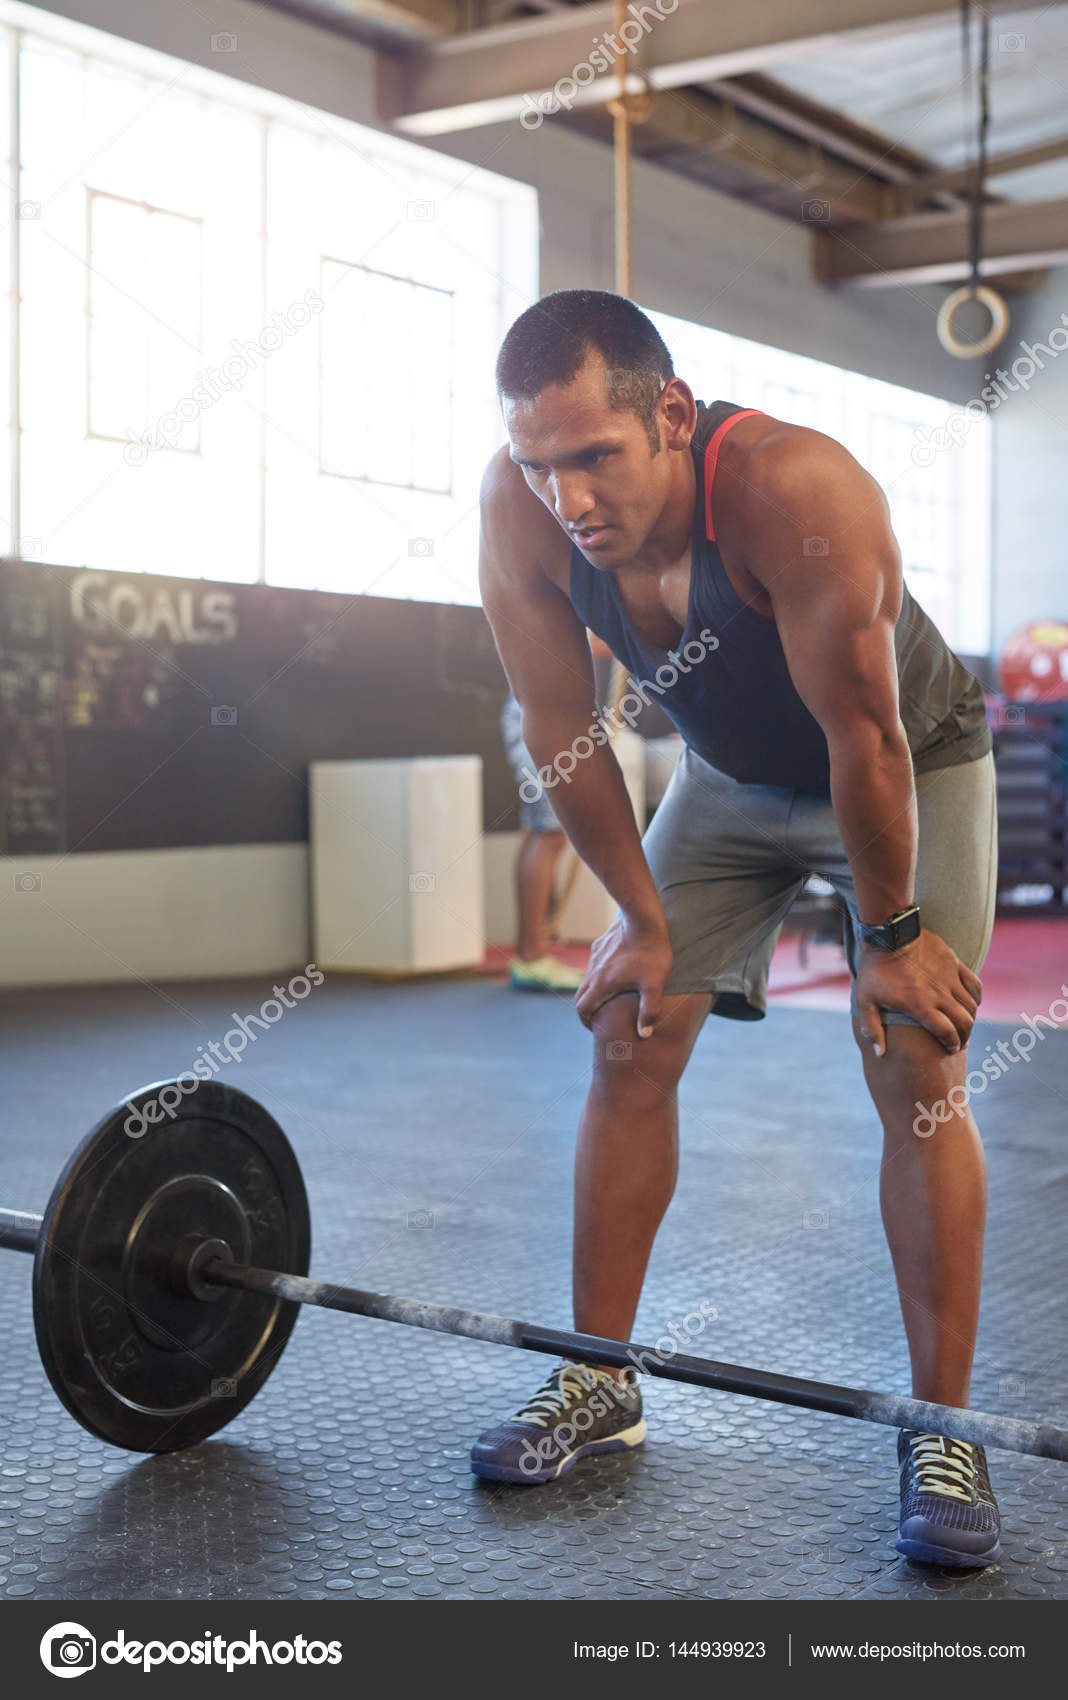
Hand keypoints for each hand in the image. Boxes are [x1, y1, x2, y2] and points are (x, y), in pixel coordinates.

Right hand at [574, 914, 673, 1037]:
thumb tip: (644, 1035)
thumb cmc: (651, 954)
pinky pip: (595, 963)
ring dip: (593, 991)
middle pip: (580, 995)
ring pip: (587, 979)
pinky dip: (599, 974)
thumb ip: (649, 1011)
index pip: (582, 1008)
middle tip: (598, 1018)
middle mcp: (594, 971)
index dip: (586, 1021)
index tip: (596, 1028)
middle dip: (586, 1009)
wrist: (644, 920)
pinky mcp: (601, 944)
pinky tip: (615, 972)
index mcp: (602, 984)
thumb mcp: (654, 985)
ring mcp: (596, 956)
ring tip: (609, 997)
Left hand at [855, 927, 980, 1056]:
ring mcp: (949, 977)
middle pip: (964, 1021)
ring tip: (964, 1025)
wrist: (888, 934)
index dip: (952, 1044)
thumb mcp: (864, 1000)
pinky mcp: (954, 963)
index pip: (946, 1032)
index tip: (951, 1049)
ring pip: (971, 1005)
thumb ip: (871, 1028)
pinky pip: (974, 984)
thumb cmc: (875, 969)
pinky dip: (976, 997)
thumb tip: (879, 1053)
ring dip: (970, 1018)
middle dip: (965, 1036)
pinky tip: (970, 1003)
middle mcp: (939, 993)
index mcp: (919, 1005)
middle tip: (960, 1041)